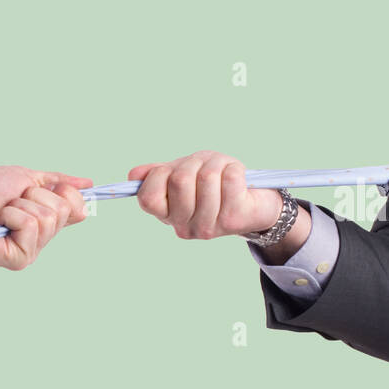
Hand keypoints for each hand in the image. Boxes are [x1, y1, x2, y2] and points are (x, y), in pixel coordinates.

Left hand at [0, 166, 92, 269]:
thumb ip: (58, 181)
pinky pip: (30, 226)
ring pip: (46, 218)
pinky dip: (11, 216)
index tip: (38, 187)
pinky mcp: (18, 259)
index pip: (77, 207)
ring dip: (19, 205)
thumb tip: (88, 183)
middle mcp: (42, 238)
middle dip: (34, 196)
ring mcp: (31, 250)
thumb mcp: (27, 177)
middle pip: (62, 211)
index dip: (64, 191)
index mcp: (47, 220)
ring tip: (1, 213)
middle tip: (12, 201)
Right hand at [127, 151, 285, 238]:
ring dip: (217, 162)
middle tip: (204, 165)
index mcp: (167, 216)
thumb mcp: (184, 176)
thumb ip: (158, 175)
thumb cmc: (215, 187)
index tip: (173, 171)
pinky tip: (236, 175)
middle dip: (194, 162)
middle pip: (179, 180)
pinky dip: (234, 166)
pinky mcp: (233, 219)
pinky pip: (230, 177)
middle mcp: (184, 227)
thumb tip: (134, 175)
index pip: (148, 197)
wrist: (254, 205)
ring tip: (222, 168)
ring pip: (207, 176)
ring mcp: (209, 226)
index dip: (159, 176)